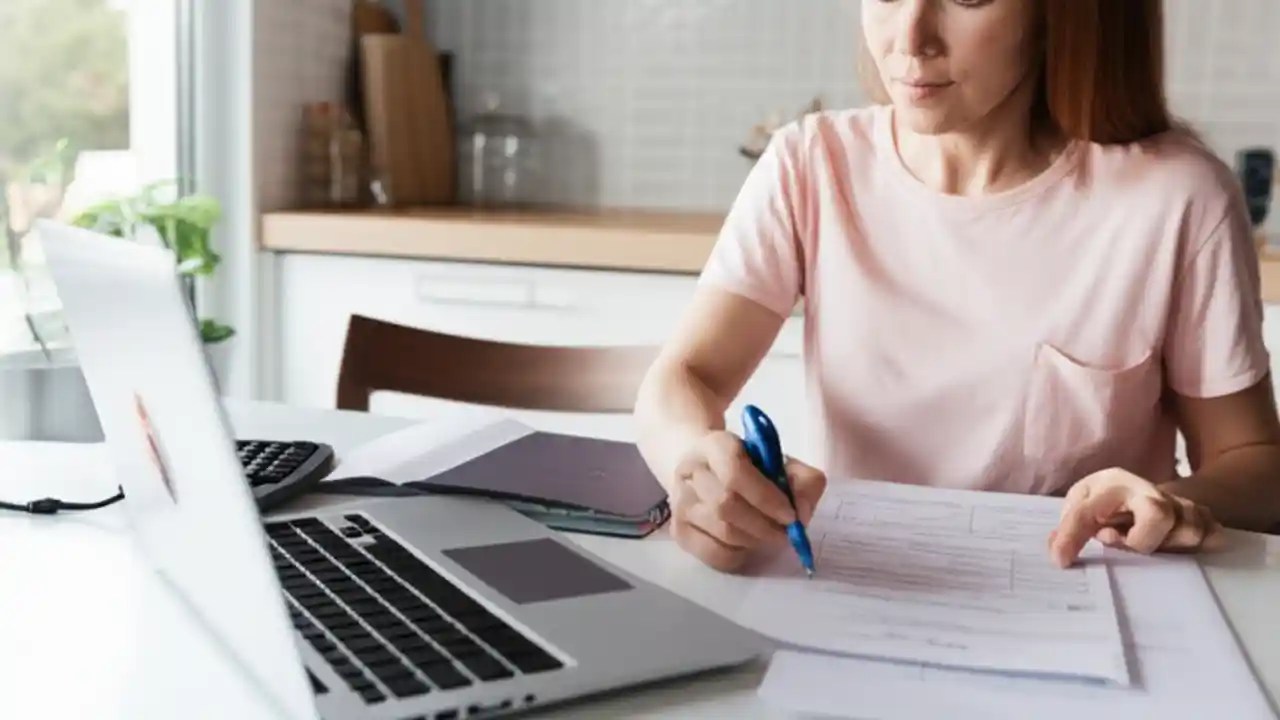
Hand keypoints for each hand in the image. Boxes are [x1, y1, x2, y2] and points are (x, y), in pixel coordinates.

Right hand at [668, 431, 826, 572]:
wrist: (706, 472)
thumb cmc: (749, 468)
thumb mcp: (780, 462)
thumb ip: (803, 481)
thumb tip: (802, 514)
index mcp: (715, 445)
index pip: (734, 472)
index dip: (766, 498)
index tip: (790, 514)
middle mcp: (689, 471)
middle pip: (725, 506)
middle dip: (764, 525)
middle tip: (787, 533)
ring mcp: (680, 503)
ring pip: (721, 531)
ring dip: (755, 540)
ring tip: (771, 536)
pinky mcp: (679, 531)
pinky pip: (713, 554)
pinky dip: (739, 555)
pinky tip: (749, 544)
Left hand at [1048, 467, 1223, 567]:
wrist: (1140, 491)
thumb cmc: (1106, 501)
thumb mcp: (1080, 506)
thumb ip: (1070, 529)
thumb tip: (1059, 555)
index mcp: (1111, 484)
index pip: (1088, 512)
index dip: (1072, 537)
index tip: (1062, 561)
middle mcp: (1148, 490)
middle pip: (1159, 515)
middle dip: (1140, 541)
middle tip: (1126, 543)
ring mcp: (1180, 503)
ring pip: (1190, 531)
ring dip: (1166, 547)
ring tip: (1149, 542)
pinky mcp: (1204, 518)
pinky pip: (1212, 538)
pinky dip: (1195, 548)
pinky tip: (1175, 547)